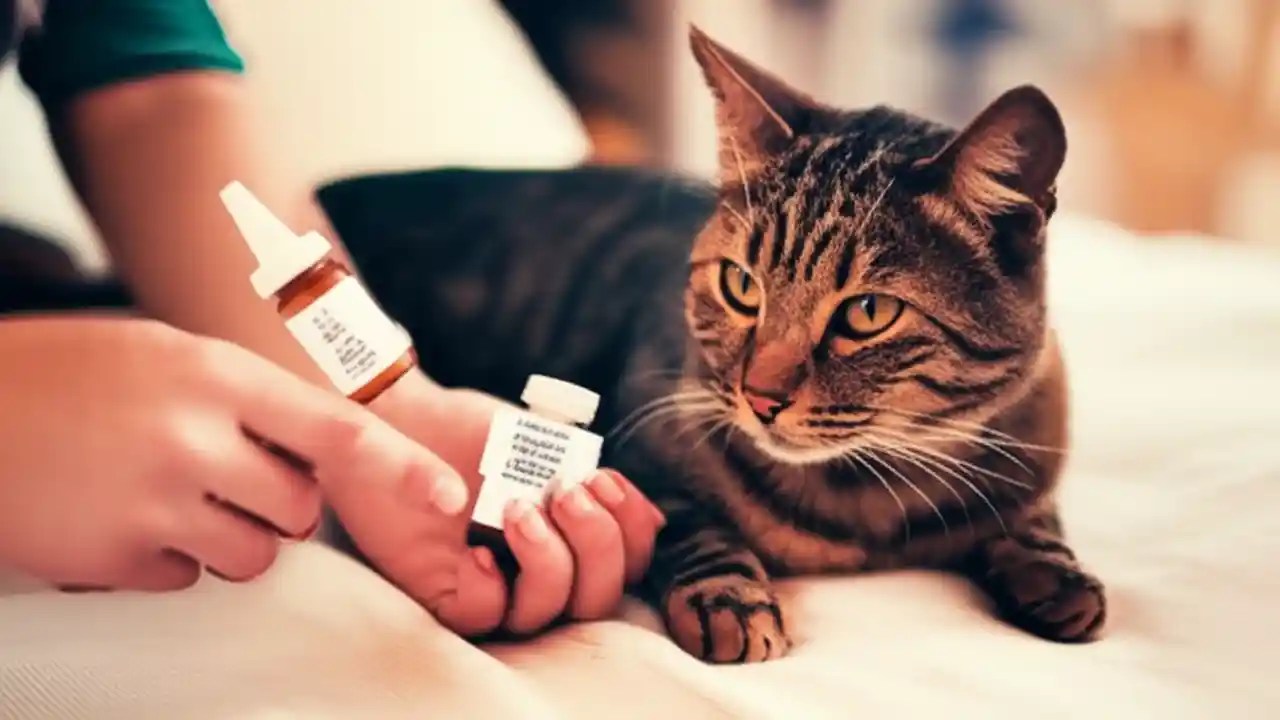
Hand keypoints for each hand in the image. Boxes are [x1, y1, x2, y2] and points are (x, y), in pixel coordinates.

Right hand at [0, 316, 466, 589]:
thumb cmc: (70, 374)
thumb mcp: (166, 354)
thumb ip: (246, 397)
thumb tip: (320, 448)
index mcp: (215, 377)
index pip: (337, 431)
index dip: (402, 467)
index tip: (450, 497)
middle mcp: (194, 440)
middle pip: (302, 509)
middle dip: (281, 504)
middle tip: (227, 475)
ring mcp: (152, 504)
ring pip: (254, 556)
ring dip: (232, 538)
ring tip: (172, 494)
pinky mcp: (112, 558)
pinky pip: (186, 580)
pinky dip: (167, 560)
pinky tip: (121, 517)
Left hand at [332, 373, 664, 635]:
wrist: (409, 415)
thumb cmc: (478, 433)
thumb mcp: (550, 451)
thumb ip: (599, 487)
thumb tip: (654, 520)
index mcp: (573, 541)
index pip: (625, 565)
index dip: (631, 534)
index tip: (606, 481)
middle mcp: (540, 570)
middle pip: (598, 598)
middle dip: (597, 546)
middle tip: (567, 493)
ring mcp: (496, 586)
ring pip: (548, 613)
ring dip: (549, 560)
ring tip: (519, 506)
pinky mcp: (446, 593)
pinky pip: (485, 616)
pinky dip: (492, 585)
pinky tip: (479, 549)